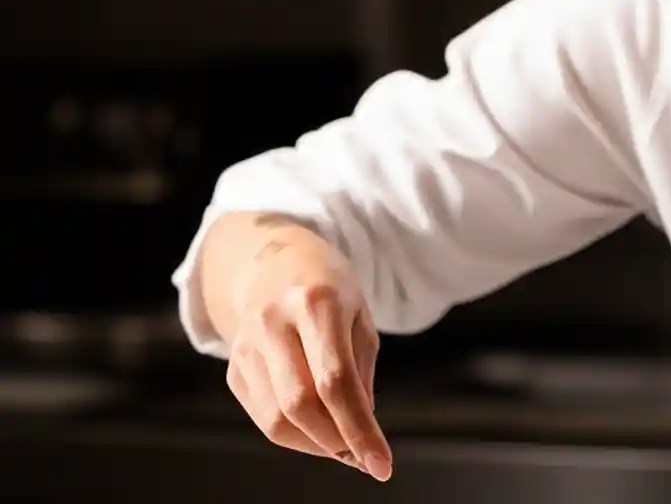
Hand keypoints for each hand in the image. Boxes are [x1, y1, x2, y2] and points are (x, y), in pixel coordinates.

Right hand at [223, 223, 392, 480]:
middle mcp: (273, 321)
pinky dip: (294, 433)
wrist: (272, 260)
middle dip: (336, 442)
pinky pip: (262, 415)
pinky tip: (317, 428)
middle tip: (362, 456)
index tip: (381, 465)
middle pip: (300, 405)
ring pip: (276, 419)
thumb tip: (360, 430)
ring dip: (315, 444)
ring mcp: (246, 343)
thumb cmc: (329, 289)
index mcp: (316, 302)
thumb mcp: (360, 316)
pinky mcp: (233, 364)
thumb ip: (361, 372)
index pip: (335, 382)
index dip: (359, 430)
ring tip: (343, 443)